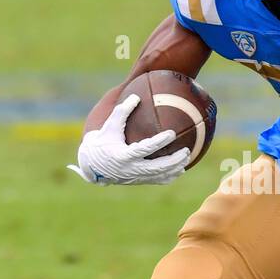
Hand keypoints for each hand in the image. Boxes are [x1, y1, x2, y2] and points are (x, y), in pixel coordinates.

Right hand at [67, 94, 190, 185]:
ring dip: (175, 168)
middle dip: (174, 160)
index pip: (145, 149)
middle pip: (157, 168)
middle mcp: (131, 169)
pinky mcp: (139, 181)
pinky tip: (180, 169)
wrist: (92, 165)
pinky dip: (170, 176)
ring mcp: (136, 177)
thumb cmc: (102, 141)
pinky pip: (157, 181)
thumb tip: (136, 96)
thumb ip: (122, 111)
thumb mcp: (109, 125)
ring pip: (160, 176)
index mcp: (123, 155)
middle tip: (186, 150)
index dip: (159, 142)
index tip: (172, 133)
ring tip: (187, 157)